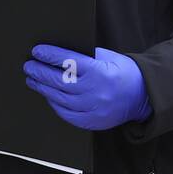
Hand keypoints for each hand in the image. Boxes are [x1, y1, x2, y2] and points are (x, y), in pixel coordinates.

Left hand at [23, 45, 151, 129]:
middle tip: (29, 66)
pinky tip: (47, 95)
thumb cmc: (123, 72)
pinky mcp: (92, 122)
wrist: (143, 95)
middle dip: (40, 72)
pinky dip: (54, 104)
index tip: (37, 51)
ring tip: (32, 80)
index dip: (49, 56)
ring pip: (59, 99)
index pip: (67, 62)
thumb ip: (84, 56)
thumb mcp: (107, 57)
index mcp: (99, 72)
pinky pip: (66, 114)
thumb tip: (57, 53)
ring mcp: (92, 109)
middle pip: (59, 81)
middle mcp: (94, 92)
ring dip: (42, 88)